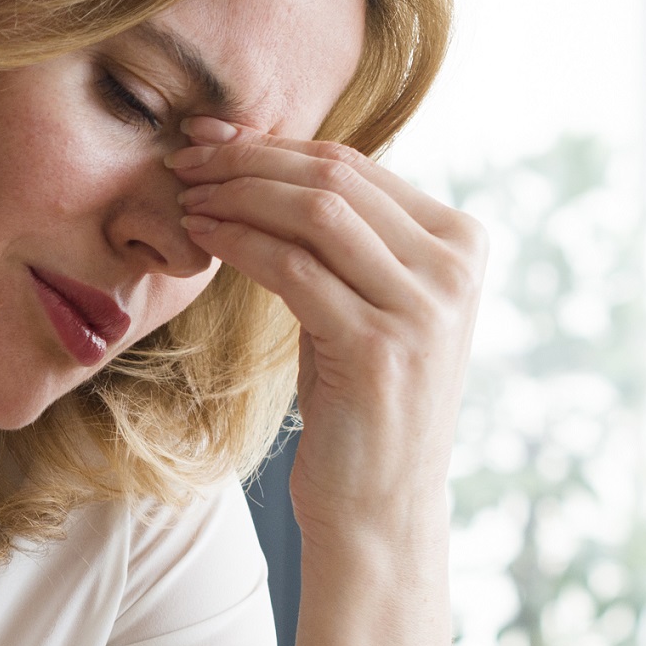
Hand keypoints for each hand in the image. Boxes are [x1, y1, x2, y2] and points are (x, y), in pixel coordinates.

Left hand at [166, 116, 483, 553]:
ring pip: (314, 212)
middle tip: (184, 160)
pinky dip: (239, 243)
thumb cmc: (359, 402)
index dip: (273, 144)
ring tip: (184, 196)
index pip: (356, 166)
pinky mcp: (379, 345)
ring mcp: (424, 306)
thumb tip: (270, 161)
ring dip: (237, 195)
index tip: (211, 141)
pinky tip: (201, 238)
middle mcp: (455, 267)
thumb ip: (347, 240)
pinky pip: (294, 268)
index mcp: (462, 242)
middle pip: (334, 178)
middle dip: (247, 159)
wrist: (380, 504)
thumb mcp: (366, 304)